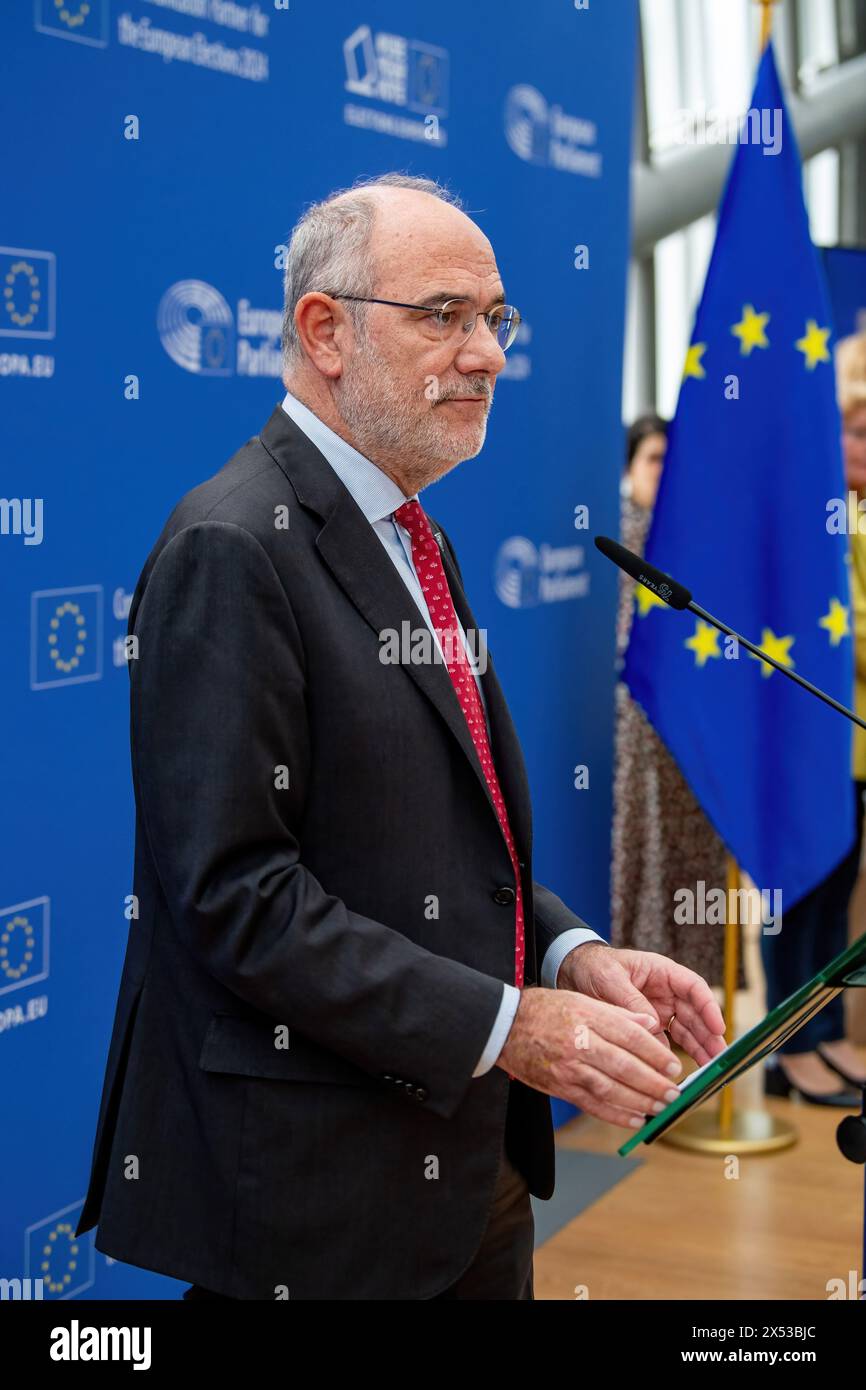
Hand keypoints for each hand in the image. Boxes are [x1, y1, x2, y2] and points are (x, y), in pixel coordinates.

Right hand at [496, 987, 687, 1128]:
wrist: (504, 1026)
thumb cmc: (545, 1010)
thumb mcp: (582, 1000)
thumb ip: (618, 1014)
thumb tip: (651, 1025)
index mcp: (588, 1016)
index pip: (630, 1037)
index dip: (656, 1054)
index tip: (674, 1065)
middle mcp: (580, 1042)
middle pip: (625, 1066)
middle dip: (654, 1083)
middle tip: (674, 1092)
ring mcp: (569, 1068)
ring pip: (612, 1089)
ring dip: (640, 1101)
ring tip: (661, 1106)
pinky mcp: (560, 1087)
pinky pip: (592, 1104)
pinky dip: (616, 1114)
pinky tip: (635, 1118)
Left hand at [557, 943, 726, 1067]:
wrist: (572, 973)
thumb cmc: (593, 967)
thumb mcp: (610, 979)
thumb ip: (632, 1001)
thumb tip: (653, 1027)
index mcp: (661, 972)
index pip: (693, 988)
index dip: (709, 1007)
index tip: (717, 1027)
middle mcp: (665, 991)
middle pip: (694, 1013)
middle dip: (708, 1035)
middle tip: (717, 1058)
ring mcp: (659, 1008)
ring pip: (685, 1029)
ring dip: (697, 1048)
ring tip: (708, 1068)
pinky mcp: (649, 1025)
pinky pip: (666, 1040)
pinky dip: (672, 1055)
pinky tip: (679, 1070)